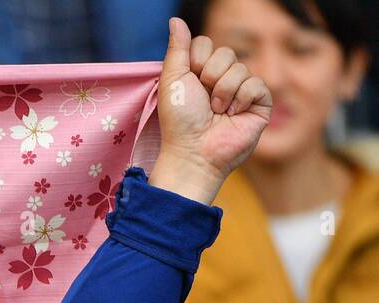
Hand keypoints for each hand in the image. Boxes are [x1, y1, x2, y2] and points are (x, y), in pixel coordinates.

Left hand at [150, 17, 271, 204]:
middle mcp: (221, 79)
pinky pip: (257, 83)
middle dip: (210, 76)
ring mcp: (242, 91)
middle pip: (226, 52)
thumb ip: (177, 49)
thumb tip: (175, 20)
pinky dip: (242, 98)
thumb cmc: (179, 121)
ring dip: (223, 91)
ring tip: (216, 112)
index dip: (196, 60)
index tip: (189, 82)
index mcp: (200, 72)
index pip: (206, 44)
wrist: (194, 152)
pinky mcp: (259, 103)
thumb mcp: (172, 80)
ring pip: (241, 68)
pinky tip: (233, 115)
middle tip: (204, 100)